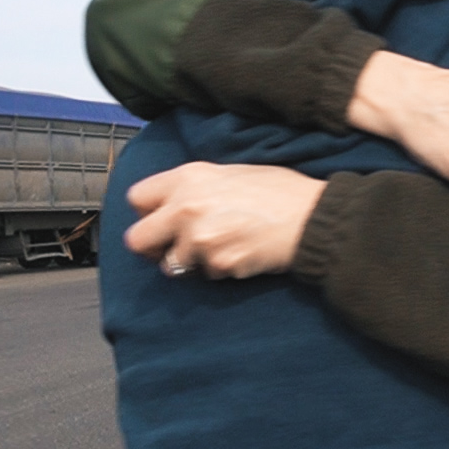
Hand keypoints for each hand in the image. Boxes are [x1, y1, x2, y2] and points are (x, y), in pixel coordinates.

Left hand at [124, 162, 325, 278]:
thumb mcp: (229, 173)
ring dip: (190, 262)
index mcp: (188, 177)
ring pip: (171, 265)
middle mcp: (185, 207)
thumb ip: (194, 188)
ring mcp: (200, 240)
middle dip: (153, 247)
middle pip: (137, 240)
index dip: (147, 213)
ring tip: (220, 248)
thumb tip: (170, 206)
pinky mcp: (218, 265)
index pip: (136, 198)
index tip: (160, 221)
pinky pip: (205, 276)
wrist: (312, 217)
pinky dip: (219, 270)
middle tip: (172, 247)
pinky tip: (241, 254)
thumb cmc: (278, 190)